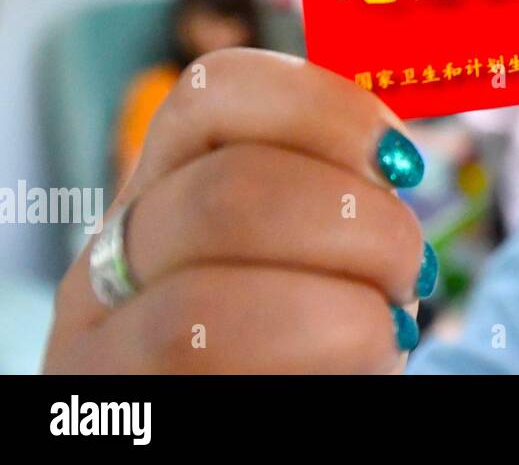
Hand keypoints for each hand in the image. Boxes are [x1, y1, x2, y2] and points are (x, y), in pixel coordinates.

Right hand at [43, 48, 432, 373]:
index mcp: (164, 186)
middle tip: (411, 267)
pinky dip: (321, 364)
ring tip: (388, 329)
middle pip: (226, 192)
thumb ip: (338, 192)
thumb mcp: (329, 250)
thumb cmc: (319, 340)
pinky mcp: (126, 412)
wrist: (280, 433)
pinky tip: (361, 363)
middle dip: (354, 224)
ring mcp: (104, 345)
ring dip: (340, 312)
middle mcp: (113, 256)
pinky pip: (213, 375)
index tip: (400, 160)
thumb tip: (392, 155)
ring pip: (201, 307)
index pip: (214, 90)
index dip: (324, 108)